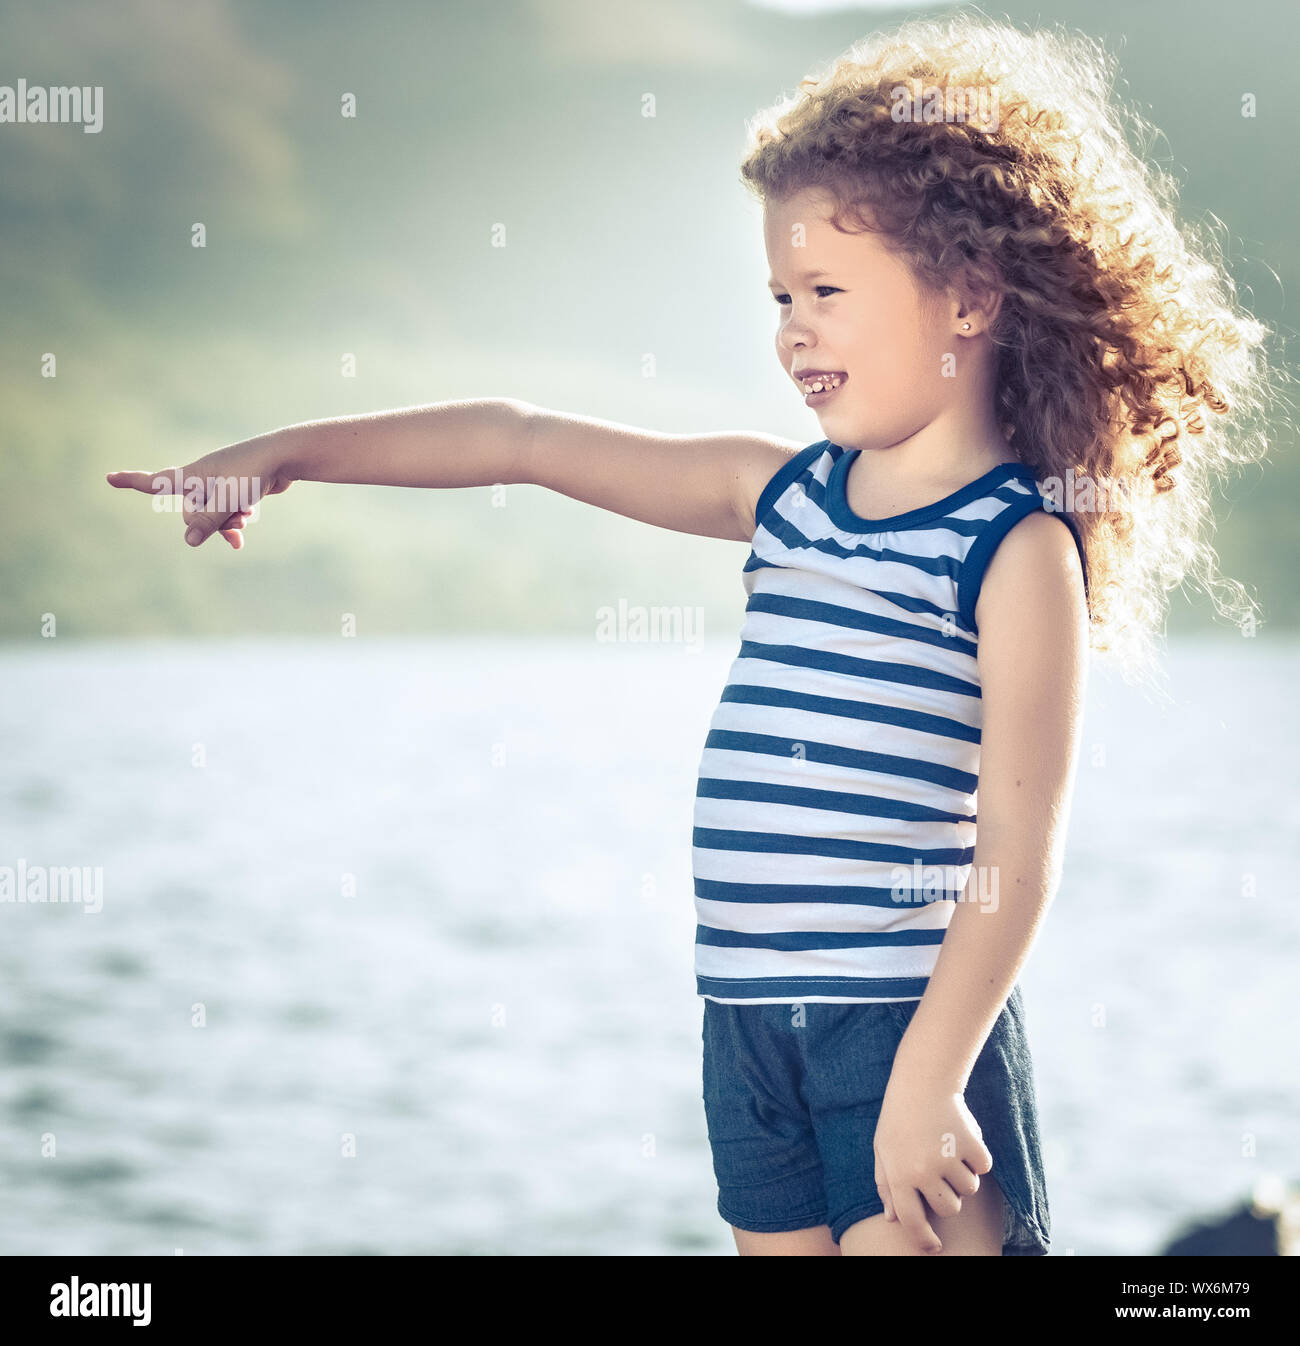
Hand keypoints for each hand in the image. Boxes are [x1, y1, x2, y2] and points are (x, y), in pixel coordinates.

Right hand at [105, 436, 293, 549]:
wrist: (286, 455)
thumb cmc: (253, 472)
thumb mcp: (227, 500)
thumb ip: (207, 522)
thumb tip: (189, 541)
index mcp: (193, 475)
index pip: (156, 481)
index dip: (132, 482)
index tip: (108, 478)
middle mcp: (203, 478)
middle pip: (191, 511)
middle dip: (208, 522)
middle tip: (233, 520)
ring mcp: (220, 482)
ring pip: (212, 514)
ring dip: (226, 523)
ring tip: (244, 520)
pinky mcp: (237, 488)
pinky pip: (227, 511)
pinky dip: (235, 519)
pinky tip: (246, 525)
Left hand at [873, 1073, 992, 1254]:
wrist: (922, 1081)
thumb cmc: (898, 1118)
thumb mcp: (882, 1149)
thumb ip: (885, 1185)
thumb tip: (893, 1218)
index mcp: (899, 1174)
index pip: (912, 1221)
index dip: (924, 1240)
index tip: (934, 1247)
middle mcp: (924, 1171)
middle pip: (949, 1208)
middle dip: (948, 1197)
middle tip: (939, 1173)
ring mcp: (948, 1158)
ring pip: (968, 1189)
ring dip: (963, 1175)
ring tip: (947, 1149)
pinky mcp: (971, 1144)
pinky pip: (983, 1168)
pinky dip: (977, 1158)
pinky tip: (961, 1138)